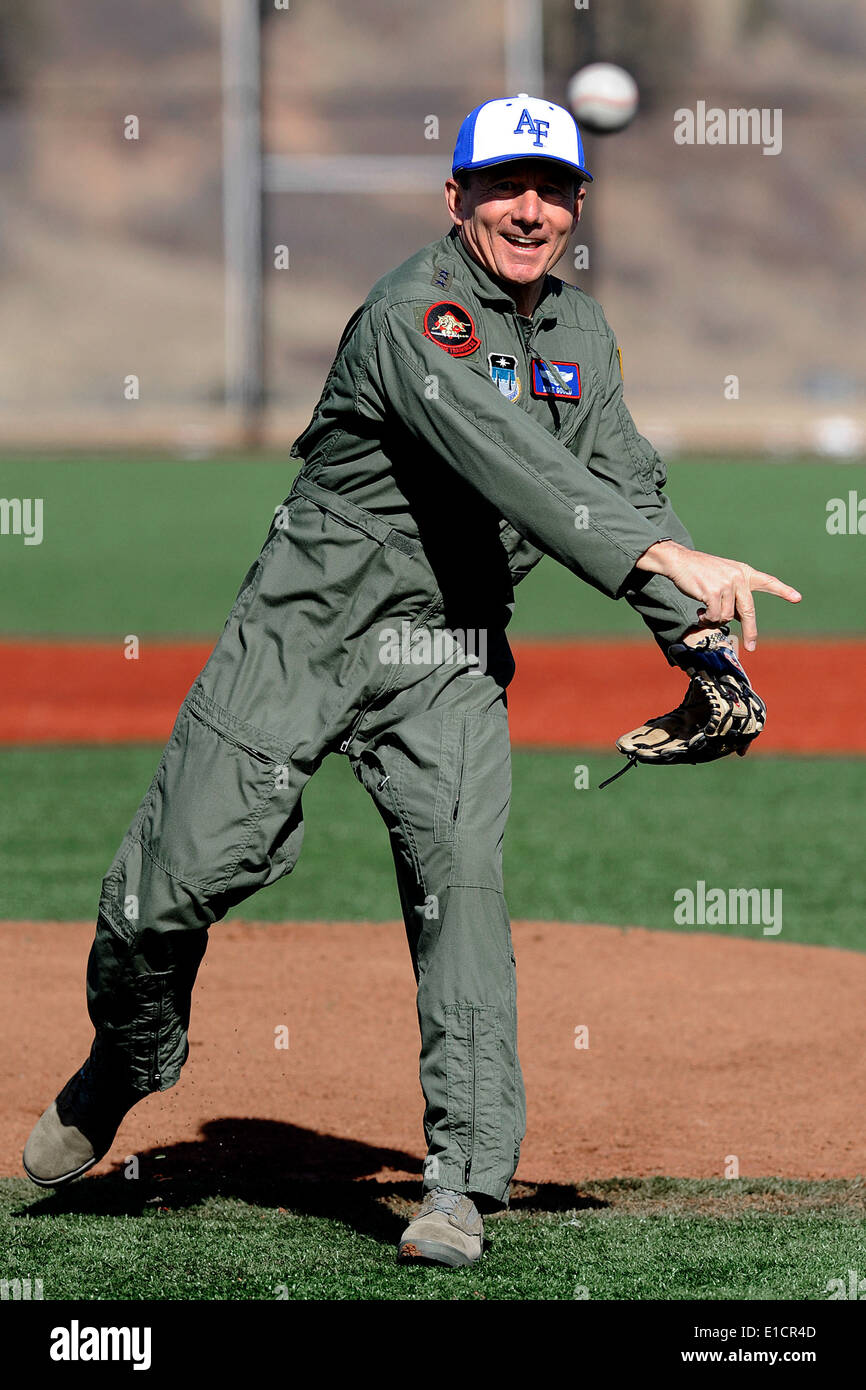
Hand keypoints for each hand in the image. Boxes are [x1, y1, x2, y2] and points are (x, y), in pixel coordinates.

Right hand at [636, 540, 800, 650]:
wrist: (679, 561)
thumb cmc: (699, 572)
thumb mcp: (722, 578)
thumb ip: (734, 595)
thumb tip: (738, 618)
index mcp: (743, 572)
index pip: (767, 582)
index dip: (783, 590)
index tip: (797, 598)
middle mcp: (738, 578)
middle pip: (749, 610)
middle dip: (750, 631)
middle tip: (752, 646)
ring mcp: (726, 584)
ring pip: (727, 616)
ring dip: (714, 619)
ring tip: (704, 613)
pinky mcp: (713, 592)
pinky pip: (714, 615)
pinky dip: (705, 619)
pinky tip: (699, 612)